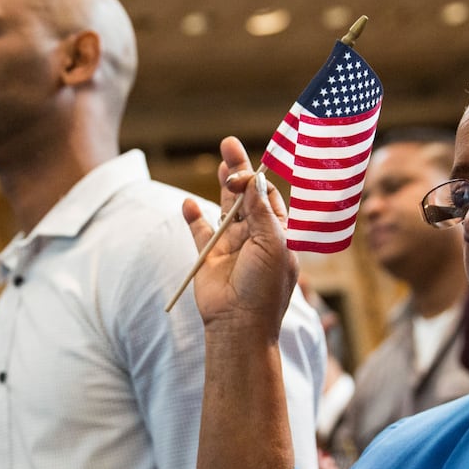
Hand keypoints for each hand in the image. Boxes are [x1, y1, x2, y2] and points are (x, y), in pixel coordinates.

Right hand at [181, 136, 298, 340]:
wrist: (240, 324)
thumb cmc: (264, 287)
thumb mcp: (272, 244)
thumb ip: (261, 210)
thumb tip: (255, 180)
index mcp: (279, 234)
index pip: (269, 197)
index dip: (258, 179)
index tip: (246, 171)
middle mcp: (257, 237)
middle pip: (247, 196)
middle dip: (239, 171)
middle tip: (229, 144)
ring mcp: (232, 246)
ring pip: (225, 208)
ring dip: (223, 186)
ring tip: (221, 163)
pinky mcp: (210, 257)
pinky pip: (200, 231)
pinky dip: (194, 217)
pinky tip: (189, 203)